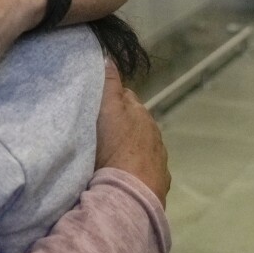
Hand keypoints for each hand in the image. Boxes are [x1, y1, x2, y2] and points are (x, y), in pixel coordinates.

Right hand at [94, 60, 169, 206]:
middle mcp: (154, 132)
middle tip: (99, 130)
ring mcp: (159, 158)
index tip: (95, 105)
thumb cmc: (113, 149)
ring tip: (109, 155)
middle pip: (135, 120)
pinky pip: (145, 168)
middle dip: (122, 122)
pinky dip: (135, 167)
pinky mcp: (158, 181)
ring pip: (142, 144)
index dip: (110, 99)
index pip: (126, 96)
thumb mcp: (107, 111)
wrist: (128, 195)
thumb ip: (110, 84)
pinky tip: (123, 173)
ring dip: (129, 145)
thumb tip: (110, 57)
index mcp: (140, 113)